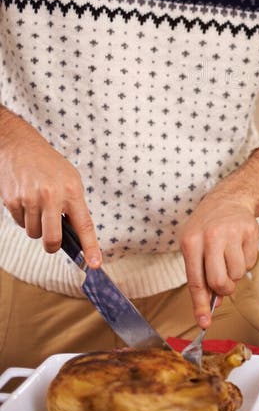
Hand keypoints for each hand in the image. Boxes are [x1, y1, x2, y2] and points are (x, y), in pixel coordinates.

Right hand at [0, 108, 100, 266]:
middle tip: (53, 242)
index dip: (90, 247)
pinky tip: (26, 200)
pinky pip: (20, 224)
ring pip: (34, 233)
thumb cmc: (50, 165)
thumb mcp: (71, 180)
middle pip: (52, 239)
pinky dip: (24, 218)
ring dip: (37, 227)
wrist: (20, 146)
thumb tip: (75, 236)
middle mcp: (51, 196)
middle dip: (53, 246)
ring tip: (38, 206)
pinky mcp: (12, 201)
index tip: (95, 264)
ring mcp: (30, 199)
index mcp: (72, 190)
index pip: (84, 225)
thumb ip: (74, 206)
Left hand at [179, 191, 258, 327]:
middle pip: (219, 281)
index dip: (200, 305)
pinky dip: (245, 262)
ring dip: (235, 274)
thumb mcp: (194, 248)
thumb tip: (211, 307)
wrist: (228, 200)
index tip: (204, 322)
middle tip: (223, 283)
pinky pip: (250, 263)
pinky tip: (239, 248)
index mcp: (190, 241)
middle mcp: (211, 236)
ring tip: (230, 257)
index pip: (195, 280)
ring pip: (237, 274)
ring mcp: (232, 232)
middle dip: (223, 289)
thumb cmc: (207, 229)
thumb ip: (200, 277)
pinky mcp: (251, 230)